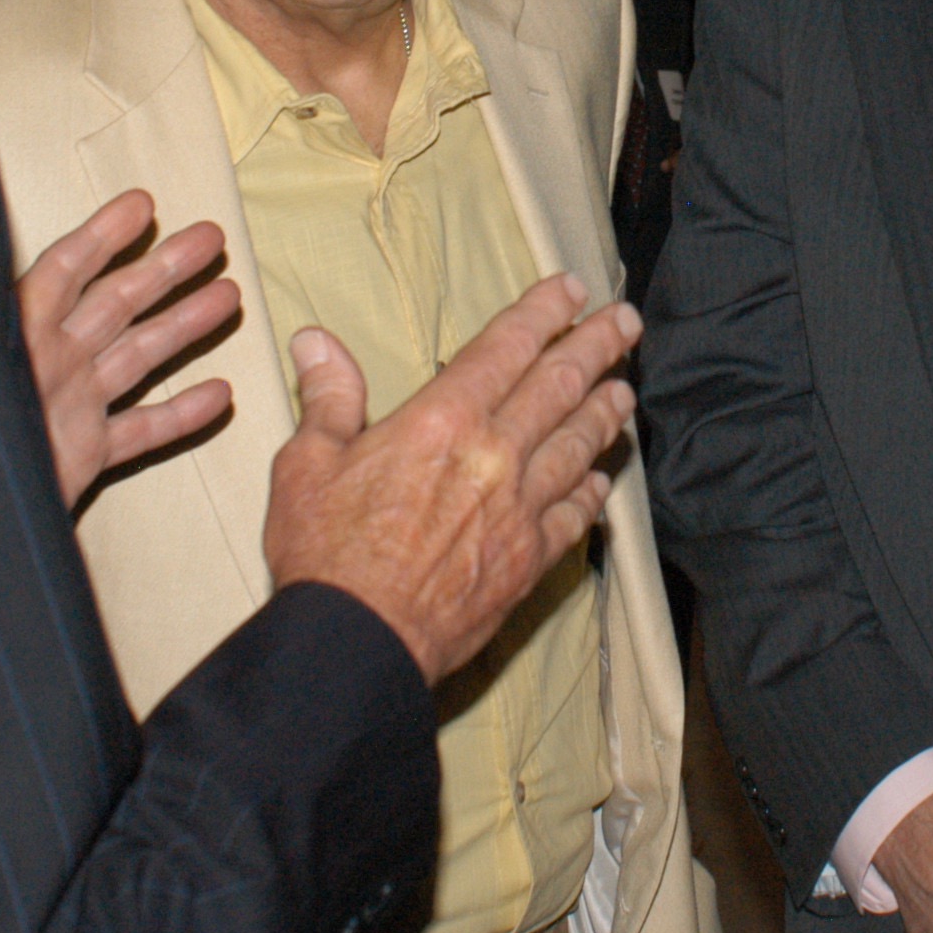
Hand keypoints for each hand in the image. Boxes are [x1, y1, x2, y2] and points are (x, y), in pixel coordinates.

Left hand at [20, 190, 239, 509]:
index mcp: (17, 338)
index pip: (64, 271)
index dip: (102, 235)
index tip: (142, 203)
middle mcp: (49, 364)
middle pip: (115, 302)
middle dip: (165, 267)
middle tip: (211, 237)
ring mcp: (69, 408)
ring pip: (137, 356)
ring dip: (184, 325)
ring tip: (229, 295)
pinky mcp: (83, 455)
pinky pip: (140, 429)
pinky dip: (180, 413)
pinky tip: (220, 395)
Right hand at [265, 273, 637, 683]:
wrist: (360, 642)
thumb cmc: (327, 553)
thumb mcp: (308, 463)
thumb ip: (328, 398)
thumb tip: (315, 342)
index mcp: (443, 420)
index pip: (507, 347)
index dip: (545, 312)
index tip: (572, 290)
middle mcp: (495, 455)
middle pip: (560, 385)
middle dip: (598, 346)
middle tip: (625, 321)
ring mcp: (521, 508)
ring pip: (579, 444)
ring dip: (606, 411)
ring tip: (625, 388)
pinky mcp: (531, 559)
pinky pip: (576, 513)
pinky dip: (592, 489)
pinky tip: (601, 477)